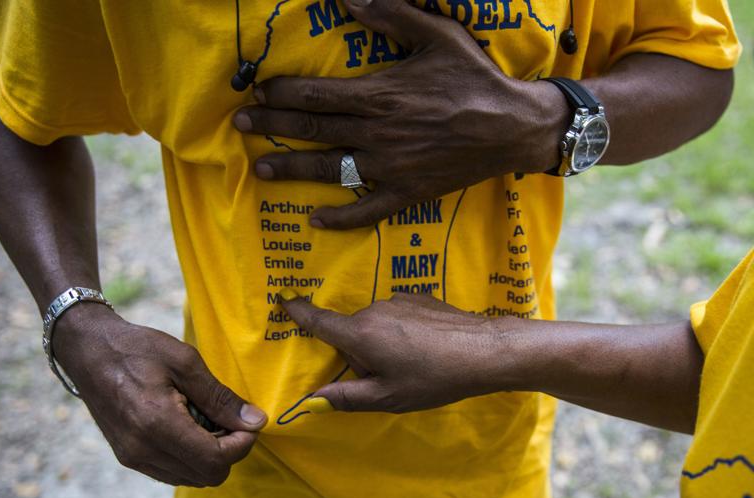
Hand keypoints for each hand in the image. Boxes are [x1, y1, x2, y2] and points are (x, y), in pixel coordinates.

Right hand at [52, 304, 267, 486]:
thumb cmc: (139, 348)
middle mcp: (142, 449)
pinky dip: (190, 455)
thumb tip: (255, 421)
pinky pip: (172, 471)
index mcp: (157, 423)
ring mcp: (132, 457)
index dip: (241, 444)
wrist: (89, 350)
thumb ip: (220, 397)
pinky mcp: (128, 457)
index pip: (215, 460)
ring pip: (191, 477)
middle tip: (227, 417)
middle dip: (228, 450)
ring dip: (209, 454)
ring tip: (205, 417)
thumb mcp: (186, 362)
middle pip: (207, 476)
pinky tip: (188, 425)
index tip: (247, 421)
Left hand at [234, 0, 565, 229]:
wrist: (513, 126)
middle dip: (272, 126)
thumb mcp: (437, 34)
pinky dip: (341, 217)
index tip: (258, 92)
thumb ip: (390, 14)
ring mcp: (389, 168)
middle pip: (313, 130)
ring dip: (292, 170)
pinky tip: (316, 220)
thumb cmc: (475, 78)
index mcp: (380, 96)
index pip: (316, 96)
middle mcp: (376, 134)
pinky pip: (367, 211)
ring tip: (262, 171)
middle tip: (240, 125)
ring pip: (329, 169)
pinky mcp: (407, 192)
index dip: (282, 94)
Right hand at [282, 291, 516, 412]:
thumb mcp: (388, 397)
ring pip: (377, 325)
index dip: (299, 311)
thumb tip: (311, 399)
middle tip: (391, 376)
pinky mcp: (419, 296)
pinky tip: (427, 347)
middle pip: (353, 332)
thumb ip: (347, 398)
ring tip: (415, 364)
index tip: (284, 298)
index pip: (320, 321)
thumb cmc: (433, 378)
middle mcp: (374, 310)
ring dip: (384, 343)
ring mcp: (398, 300)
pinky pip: (398, 315)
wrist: (484, 350)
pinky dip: (403, 331)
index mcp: (361, 334)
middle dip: (362, 353)